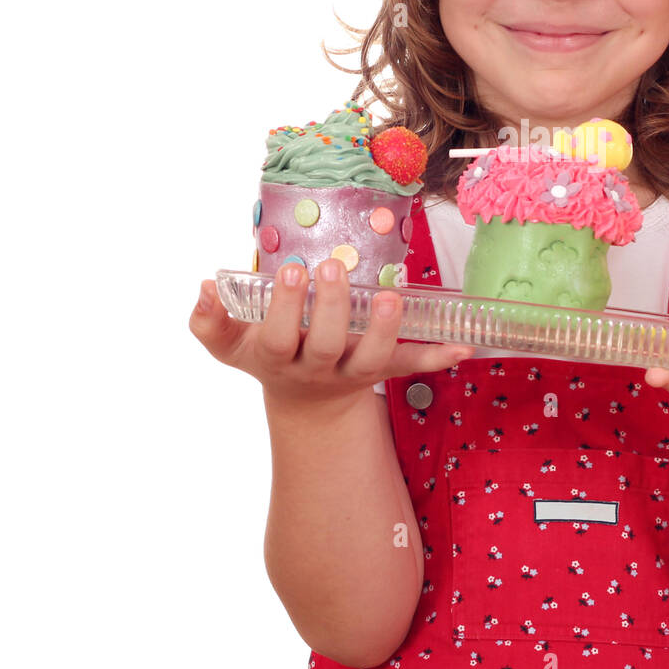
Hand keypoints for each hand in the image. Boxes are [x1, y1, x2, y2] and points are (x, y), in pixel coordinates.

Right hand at [189, 259, 473, 410]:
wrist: (304, 401)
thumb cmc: (267, 355)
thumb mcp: (230, 345)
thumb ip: (210, 321)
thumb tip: (206, 287)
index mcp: (279, 358)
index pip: (278, 338)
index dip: (285, 309)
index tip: (292, 270)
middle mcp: (318, 369)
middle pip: (326, 347)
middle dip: (331, 309)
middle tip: (332, 267)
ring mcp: (353, 373)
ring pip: (372, 362)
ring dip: (385, 332)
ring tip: (392, 297)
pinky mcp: (383, 370)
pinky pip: (412, 367)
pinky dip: (436, 357)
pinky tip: (462, 346)